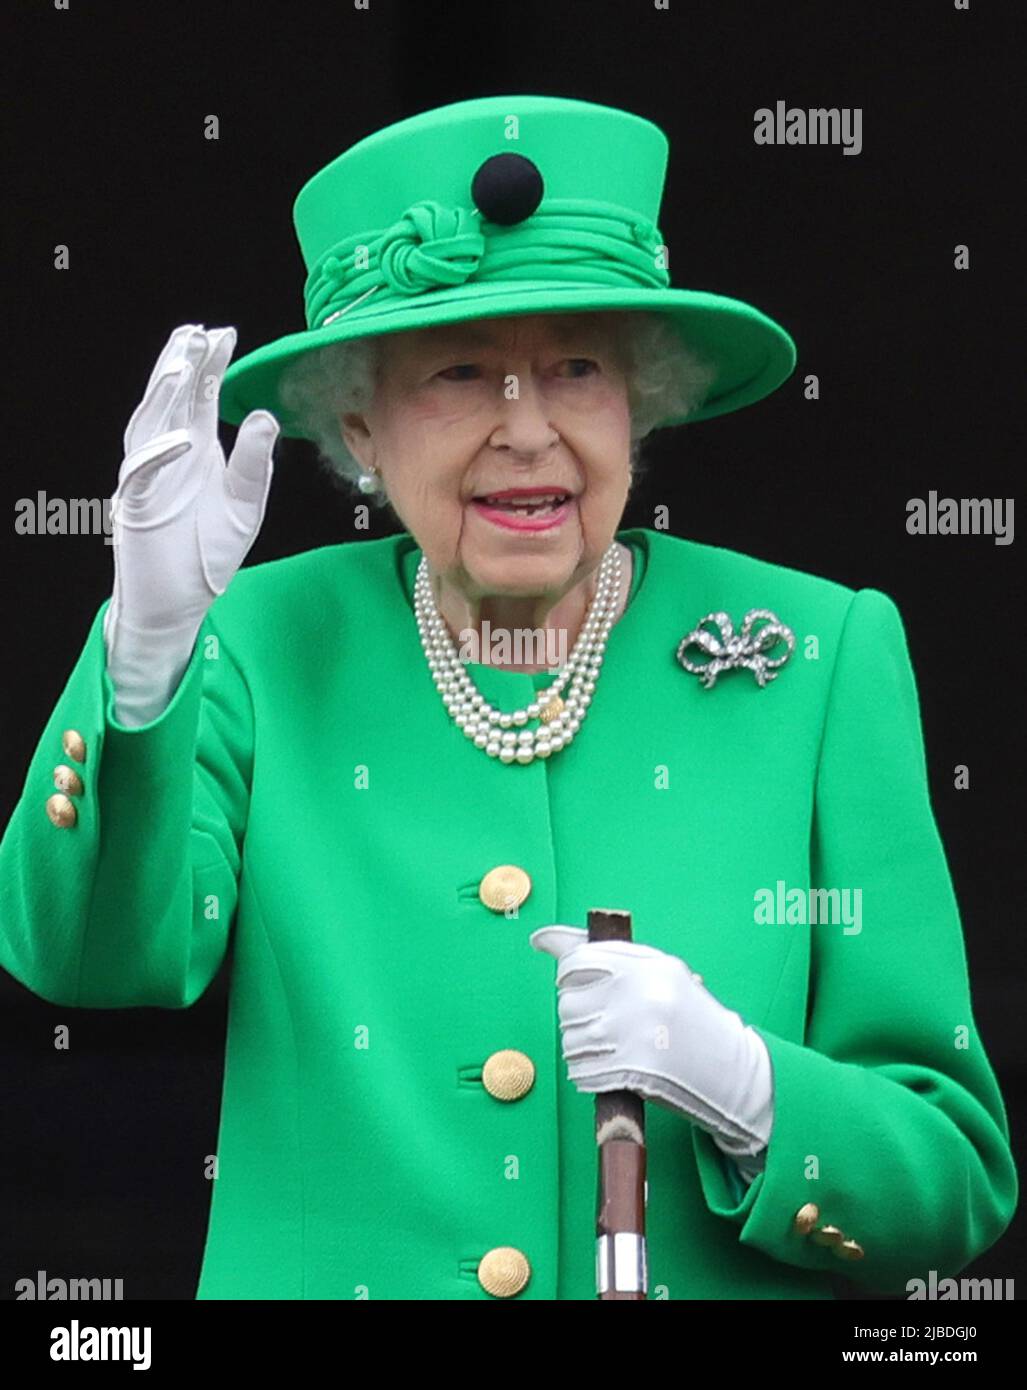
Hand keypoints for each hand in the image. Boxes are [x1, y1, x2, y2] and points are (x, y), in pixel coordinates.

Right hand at [103, 324, 277, 724]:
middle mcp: (170, 455)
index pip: (202, 397)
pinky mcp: (135, 506)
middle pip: (173, 400)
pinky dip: (160, 455)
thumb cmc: (208, 553)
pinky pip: (143, 474)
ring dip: (163, 395)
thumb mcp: (245, 506)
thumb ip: (254, 464)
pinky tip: (183, 438)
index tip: (225, 334)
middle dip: (183, 365)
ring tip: (180, 364)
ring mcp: (149, 478)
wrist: (180, 602)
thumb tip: (266, 415)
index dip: (211, 366)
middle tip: (198, 333)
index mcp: (197, 449)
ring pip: (149, 426)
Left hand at [530, 925, 773, 1161]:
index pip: (578, 959)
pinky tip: (608, 1071)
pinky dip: (586, 1075)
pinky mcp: (635, 1069)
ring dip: (580, 1049)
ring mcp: (637, 1031)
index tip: (567, 978)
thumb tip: (542, 939)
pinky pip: (581, 1071)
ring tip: (610, 1049)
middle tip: (602, 1024)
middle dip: (576, 1017)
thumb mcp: (660, 975)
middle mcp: (641, 993)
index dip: (566, 973)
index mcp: (649, 964)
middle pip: (568, 1003)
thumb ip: (607, 957)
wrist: (735, 1071)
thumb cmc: (690, 1020)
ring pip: (571, 1039)